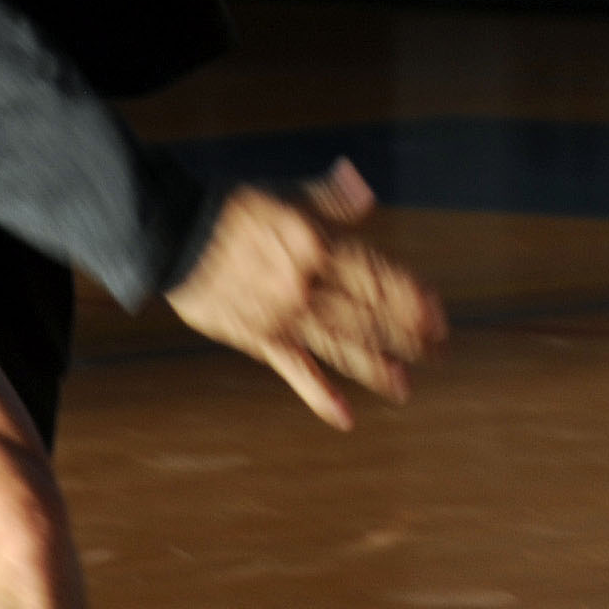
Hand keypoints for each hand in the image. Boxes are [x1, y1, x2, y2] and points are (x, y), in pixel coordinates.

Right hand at [166, 160, 448, 429]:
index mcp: (317, 247)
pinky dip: (319, 394)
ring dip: (375, 367)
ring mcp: (283, 316)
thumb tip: (364, 192)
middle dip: (405, 335)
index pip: (376, 276)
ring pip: (340, 346)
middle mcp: (306, 286)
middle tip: (438, 352)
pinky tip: (344, 416)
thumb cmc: (233, 209)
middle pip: (366, 316)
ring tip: (405, 387)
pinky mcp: (258, 337)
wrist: (170, 235)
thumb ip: (330, 198)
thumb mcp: (286, 194)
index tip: (438, 316)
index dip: (409, 298)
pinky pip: (294, 369)